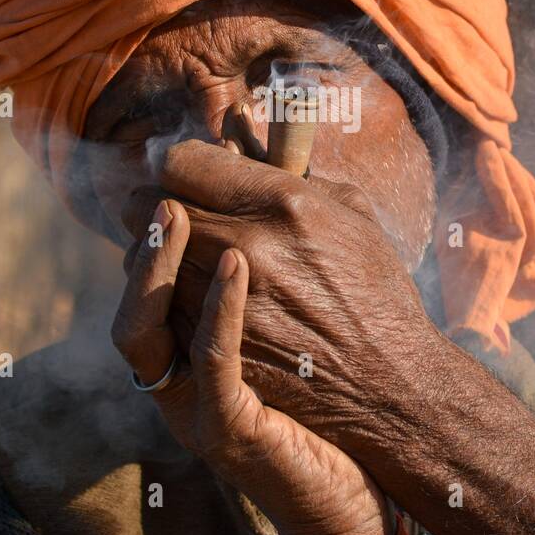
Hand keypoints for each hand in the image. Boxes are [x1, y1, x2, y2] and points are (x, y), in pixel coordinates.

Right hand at [111, 198, 388, 534]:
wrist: (380, 457)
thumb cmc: (339, 379)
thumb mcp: (295, 308)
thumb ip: (269, 258)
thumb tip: (276, 176)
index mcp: (187, 339)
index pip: (144, 271)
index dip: (150, 219)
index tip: (172, 168)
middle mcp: (176, 371)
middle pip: (131, 292)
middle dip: (143, 233)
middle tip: (163, 182)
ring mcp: (193, 402)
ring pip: (141, 330)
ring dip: (156, 265)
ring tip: (175, 211)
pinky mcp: (225, 426)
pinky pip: (208, 363)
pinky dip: (216, 310)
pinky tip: (237, 264)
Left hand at [123, 139, 534, 534]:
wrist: (390, 382)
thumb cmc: (375, 291)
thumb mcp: (350, 212)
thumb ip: (287, 176)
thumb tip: (234, 152)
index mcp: (283, 203)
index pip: (180, 162)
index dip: (176, 164)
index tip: (183, 173)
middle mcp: (247, 246)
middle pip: (152, 207)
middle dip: (160, 206)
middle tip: (173, 212)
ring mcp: (224, 302)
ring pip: (144, 260)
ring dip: (160, 256)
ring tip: (188, 259)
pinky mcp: (213, 347)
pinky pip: (158, 310)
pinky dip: (168, 301)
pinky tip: (194, 301)